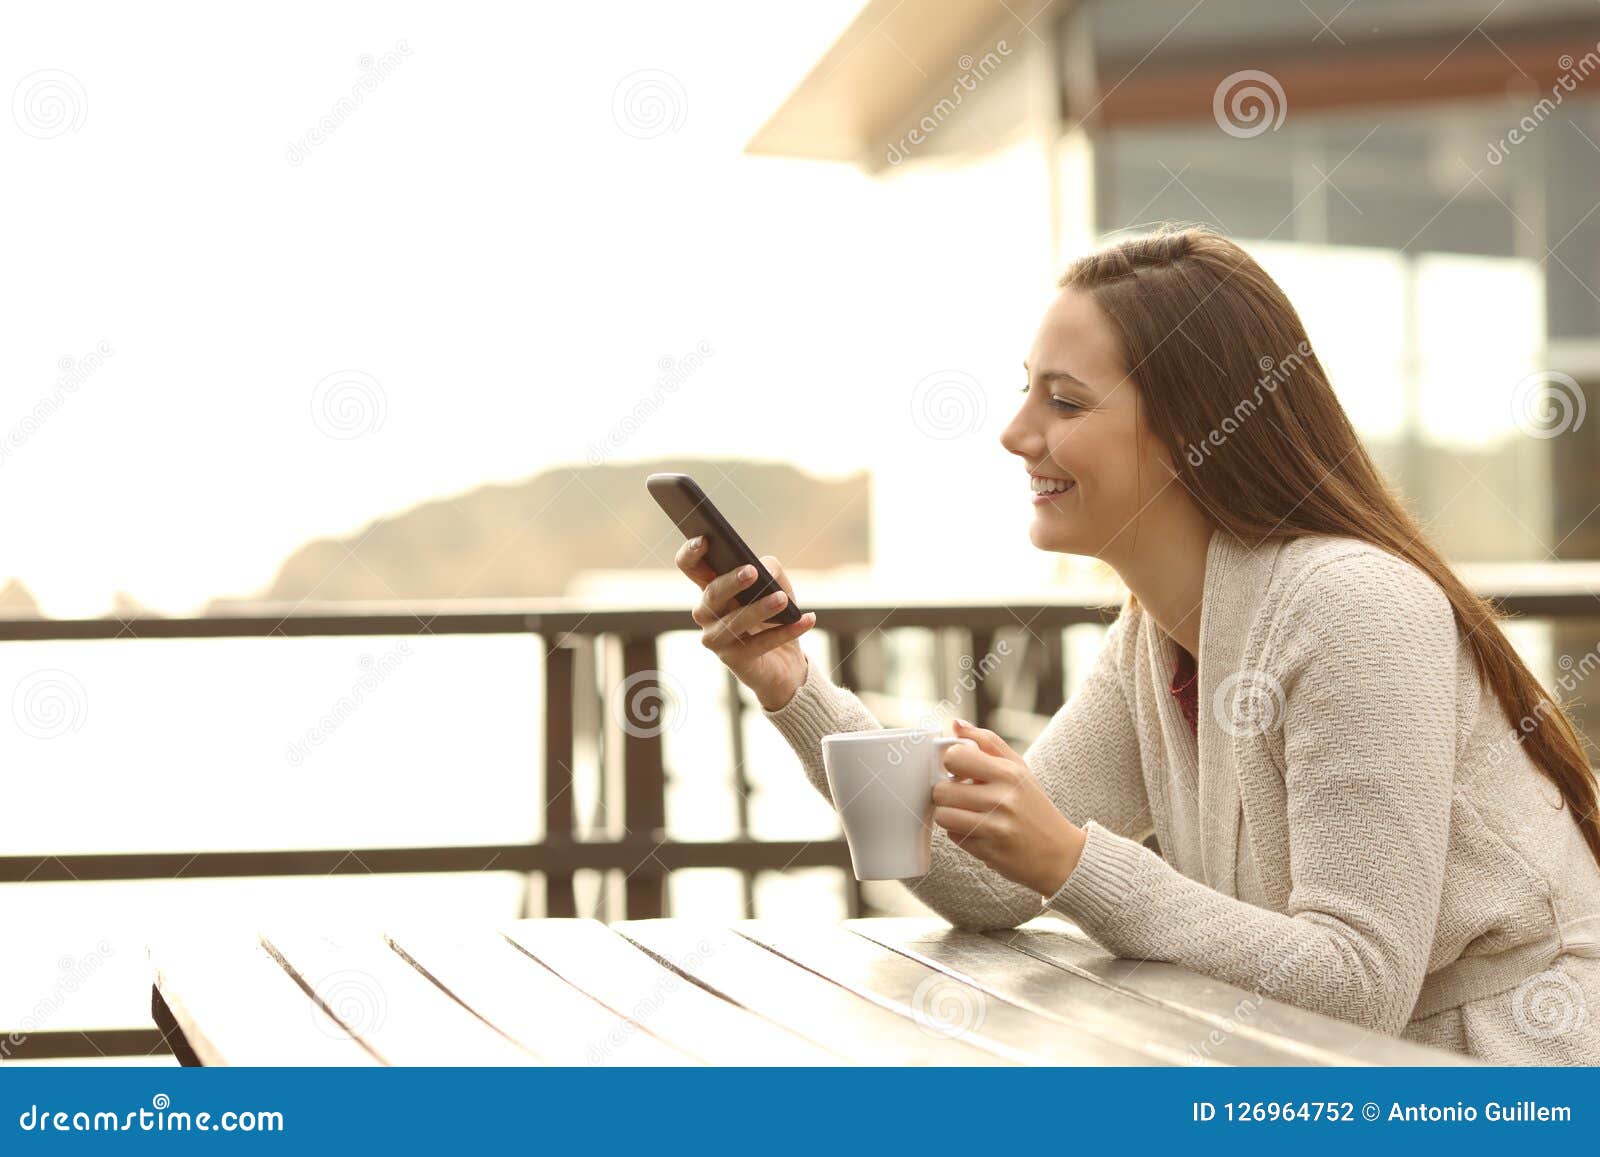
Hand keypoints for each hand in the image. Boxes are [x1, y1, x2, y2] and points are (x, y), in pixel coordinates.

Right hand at [675, 536, 816, 710]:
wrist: (783, 662)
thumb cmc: (775, 616)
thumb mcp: (776, 587)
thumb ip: (770, 571)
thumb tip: (767, 569)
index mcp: (711, 588)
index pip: (689, 566)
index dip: (691, 553)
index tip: (704, 539)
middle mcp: (706, 613)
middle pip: (712, 593)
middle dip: (731, 581)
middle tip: (752, 571)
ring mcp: (716, 638)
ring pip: (734, 622)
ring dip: (760, 609)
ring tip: (782, 599)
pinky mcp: (734, 661)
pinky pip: (760, 644)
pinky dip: (785, 632)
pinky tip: (806, 619)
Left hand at [932, 719, 1087, 896]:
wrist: (1059, 854)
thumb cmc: (1033, 805)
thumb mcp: (1019, 768)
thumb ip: (986, 742)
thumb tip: (955, 723)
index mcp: (1009, 773)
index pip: (955, 757)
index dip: (950, 763)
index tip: (959, 771)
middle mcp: (1002, 799)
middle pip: (941, 790)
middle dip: (946, 793)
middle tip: (960, 795)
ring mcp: (995, 828)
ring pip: (943, 815)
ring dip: (949, 814)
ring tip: (967, 813)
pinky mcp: (988, 852)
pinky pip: (953, 837)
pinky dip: (960, 833)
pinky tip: (978, 831)